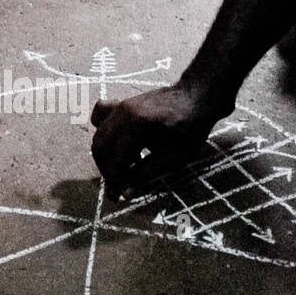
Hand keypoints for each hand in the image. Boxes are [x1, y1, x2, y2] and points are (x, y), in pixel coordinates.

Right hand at [90, 83, 225, 200]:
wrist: (196, 97)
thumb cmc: (190, 128)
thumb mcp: (174, 157)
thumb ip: (147, 173)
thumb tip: (126, 192)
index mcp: (138, 127)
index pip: (116, 161)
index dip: (114, 182)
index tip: (116, 198)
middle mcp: (124, 114)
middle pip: (101, 149)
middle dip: (107, 171)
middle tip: (119, 186)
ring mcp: (120, 106)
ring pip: (99, 136)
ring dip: (106, 157)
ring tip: (126, 168)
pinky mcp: (121, 103)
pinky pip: (100, 117)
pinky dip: (102, 132)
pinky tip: (117, 143)